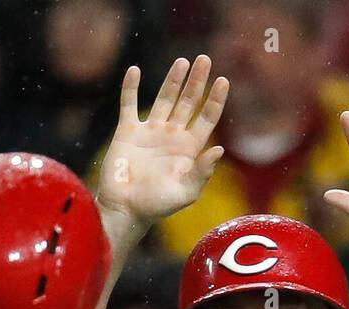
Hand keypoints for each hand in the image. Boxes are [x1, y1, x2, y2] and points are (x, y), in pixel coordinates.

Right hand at [96, 55, 228, 225]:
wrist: (125, 210)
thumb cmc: (157, 206)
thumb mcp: (186, 193)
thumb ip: (202, 172)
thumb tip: (219, 149)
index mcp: (189, 148)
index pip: (207, 118)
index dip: (215, 99)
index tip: (223, 80)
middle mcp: (172, 136)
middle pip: (188, 102)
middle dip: (197, 81)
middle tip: (205, 59)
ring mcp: (150, 132)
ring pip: (164, 99)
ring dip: (173, 80)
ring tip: (182, 61)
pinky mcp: (127, 132)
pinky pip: (129, 104)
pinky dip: (131, 88)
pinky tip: (134, 71)